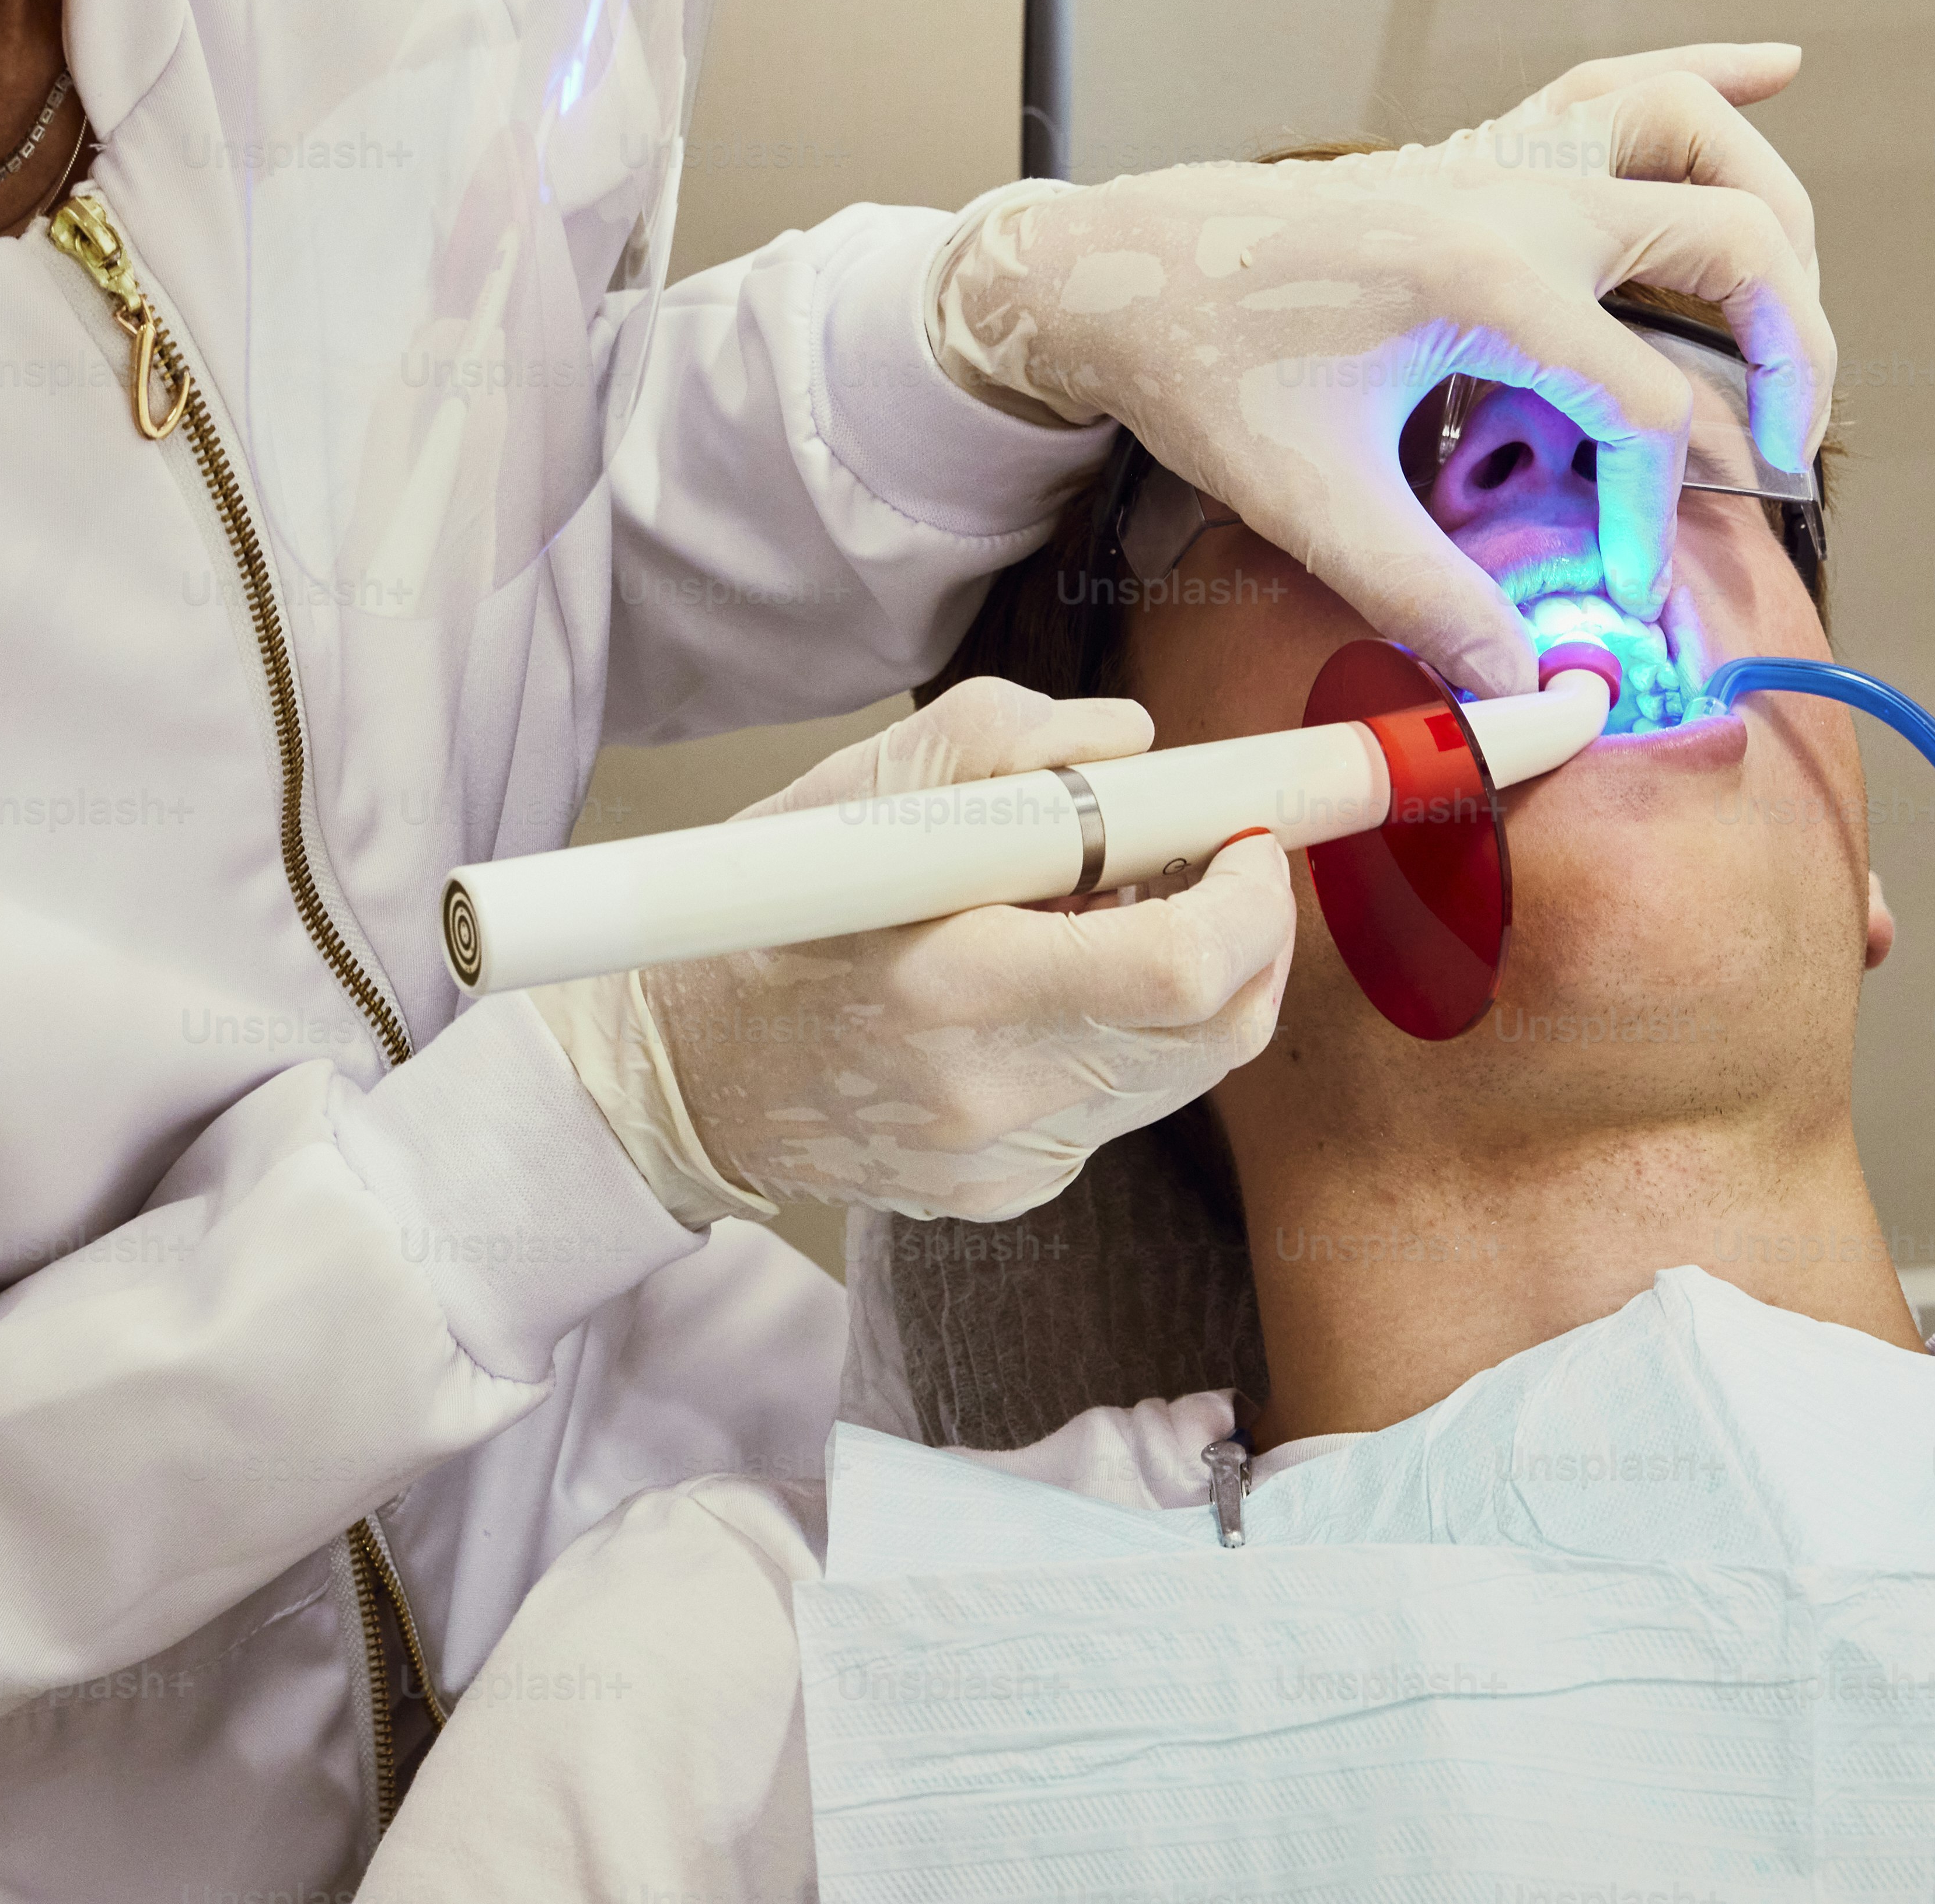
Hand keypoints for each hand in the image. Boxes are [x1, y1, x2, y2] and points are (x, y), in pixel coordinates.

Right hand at [578, 681, 1294, 1223]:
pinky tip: (1048, 992)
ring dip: (1191, 982)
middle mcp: (991, 1091)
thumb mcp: (852, 793)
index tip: (1242, 838)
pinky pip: (1122, 1107)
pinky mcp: (1012, 1191)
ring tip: (1113, 916)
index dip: (1249, 896)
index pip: (1178, 966)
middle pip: (1215, 1029)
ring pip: (1184, 1069)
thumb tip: (1133, 744)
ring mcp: (1007, 1158)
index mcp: (951, 983)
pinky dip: (1122, 1038)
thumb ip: (999, 742)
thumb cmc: (767, 919)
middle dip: (1252, 934)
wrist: (681, 1079)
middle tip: (1221, 865)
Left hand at [934, 41, 1833, 694]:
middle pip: (1733, 245)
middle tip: (1779, 450)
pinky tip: (1780, 66)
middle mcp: (1519, 200)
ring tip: (1787, 327)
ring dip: (1771, 218)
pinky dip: (1710, 74)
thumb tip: (1527, 691)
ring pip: (1696, 139)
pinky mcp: (1487, 151)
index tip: (1628, 592)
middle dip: (1786, 355)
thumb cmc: (1205, 373)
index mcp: (1483, 284)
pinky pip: (1623, 81)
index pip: (1644, 411)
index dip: (1655, 517)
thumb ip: (1432, 598)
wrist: (1119, 271)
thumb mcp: (1313, 503)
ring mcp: (1508, 160)